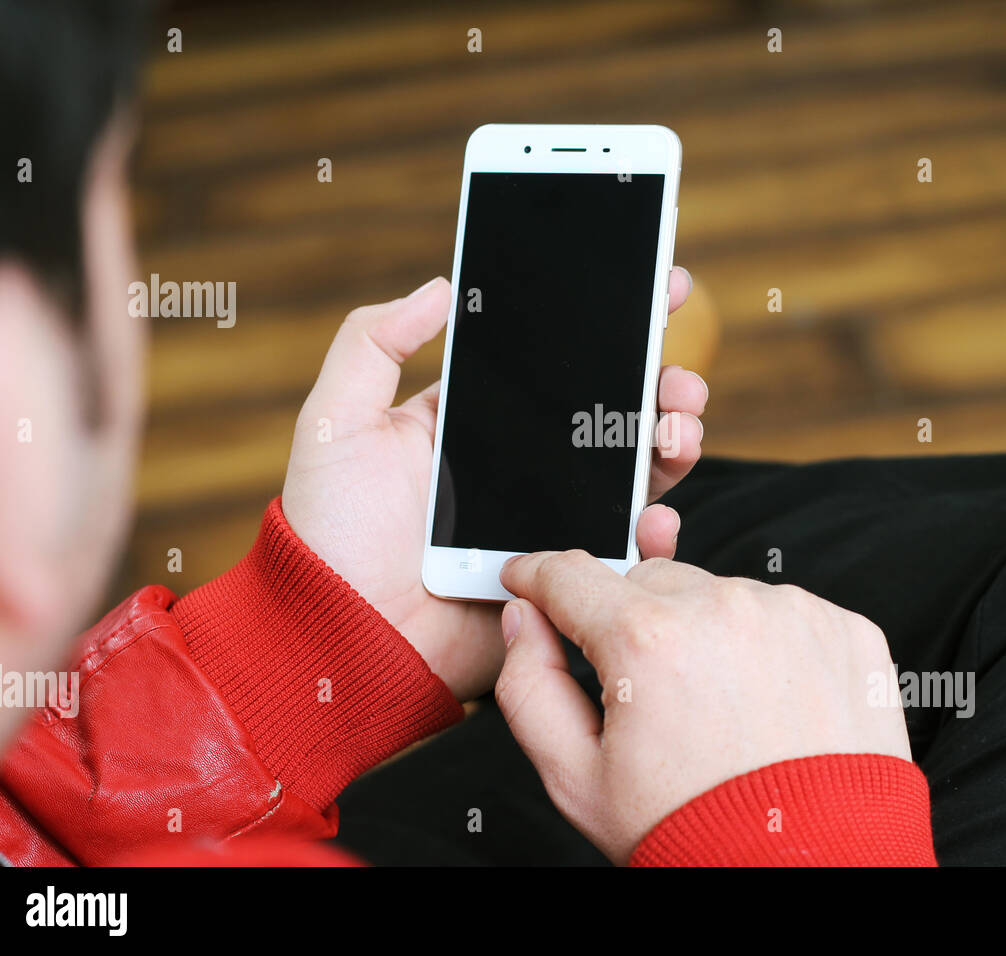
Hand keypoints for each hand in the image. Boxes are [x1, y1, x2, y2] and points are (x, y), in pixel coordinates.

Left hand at [281, 270, 706, 701]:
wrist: (343, 635)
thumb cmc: (326, 534)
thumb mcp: (335, 423)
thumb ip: (372, 344)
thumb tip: (440, 286)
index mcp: (479, 423)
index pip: (556, 365)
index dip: (609, 330)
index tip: (657, 292)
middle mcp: (524, 468)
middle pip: (609, 414)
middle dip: (658, 385)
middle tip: (676, 376)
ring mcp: (550, 521)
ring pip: (631, 473)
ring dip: (670, 441)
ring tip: (678, 424)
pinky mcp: (565, 577)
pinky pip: (624, 550)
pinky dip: (654, 532)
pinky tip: (656, 516)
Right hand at [493, 552, 911, 863]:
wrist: (804, 871)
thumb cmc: (698, 830)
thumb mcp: (577, 778)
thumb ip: (529, 684)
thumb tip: (526, 623)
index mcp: (649, 642)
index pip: (570, 576)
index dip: (537, 576)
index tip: (532, 580)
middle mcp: (723, 611)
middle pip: (647, 582)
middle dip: (630, 620)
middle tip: (645, 688)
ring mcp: (791, 614)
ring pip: (719, 593)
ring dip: (703, 630)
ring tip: (716, 708)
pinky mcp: (843, 629)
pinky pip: (782, 612)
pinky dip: (765, 643)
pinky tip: (763, 702)